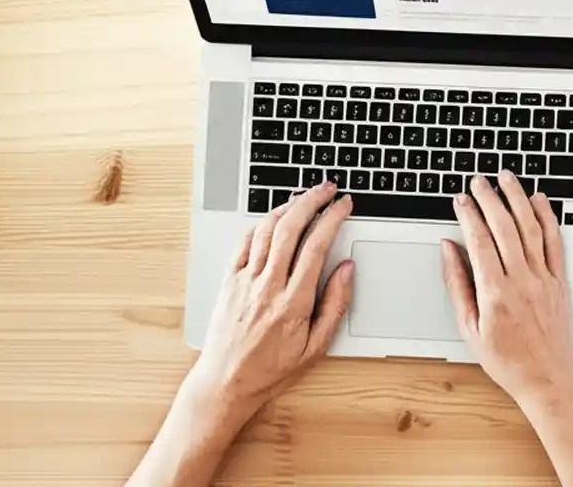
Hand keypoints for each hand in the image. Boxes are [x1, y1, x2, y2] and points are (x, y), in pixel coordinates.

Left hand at [187, 181, 355, 417]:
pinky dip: (260, 225)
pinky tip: (273, 220)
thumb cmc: (271, 370)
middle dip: (311, 200)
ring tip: (303, 197)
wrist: (225, 383)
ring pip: (265, 230)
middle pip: (290, 228)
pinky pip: (243, 243)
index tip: (344, 205)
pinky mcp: (229, 282)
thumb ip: (335, 305)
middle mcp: (267, 286)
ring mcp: (244, 281)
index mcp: (293, 302)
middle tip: (327, 189)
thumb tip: (347, 270)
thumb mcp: (316, 348)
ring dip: (287, 207)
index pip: (316, 246)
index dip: (332, 219)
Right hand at [441, 171, 572, 406]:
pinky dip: (547, 217)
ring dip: (518, 198)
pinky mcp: (559, 281)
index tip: (460, 199)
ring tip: (507, 178)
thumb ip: (457, 285)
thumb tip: (448, 250)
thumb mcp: (470, 328)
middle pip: (505, 227)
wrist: (549, 379)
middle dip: (490, 198)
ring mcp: (544, 279)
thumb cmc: (508, 361)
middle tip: (479, 180)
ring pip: (531, 228)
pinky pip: (554, 242)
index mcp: (495, 293)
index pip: (480, 241)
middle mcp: (522, 281)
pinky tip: (539, 200)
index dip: (468, 215)